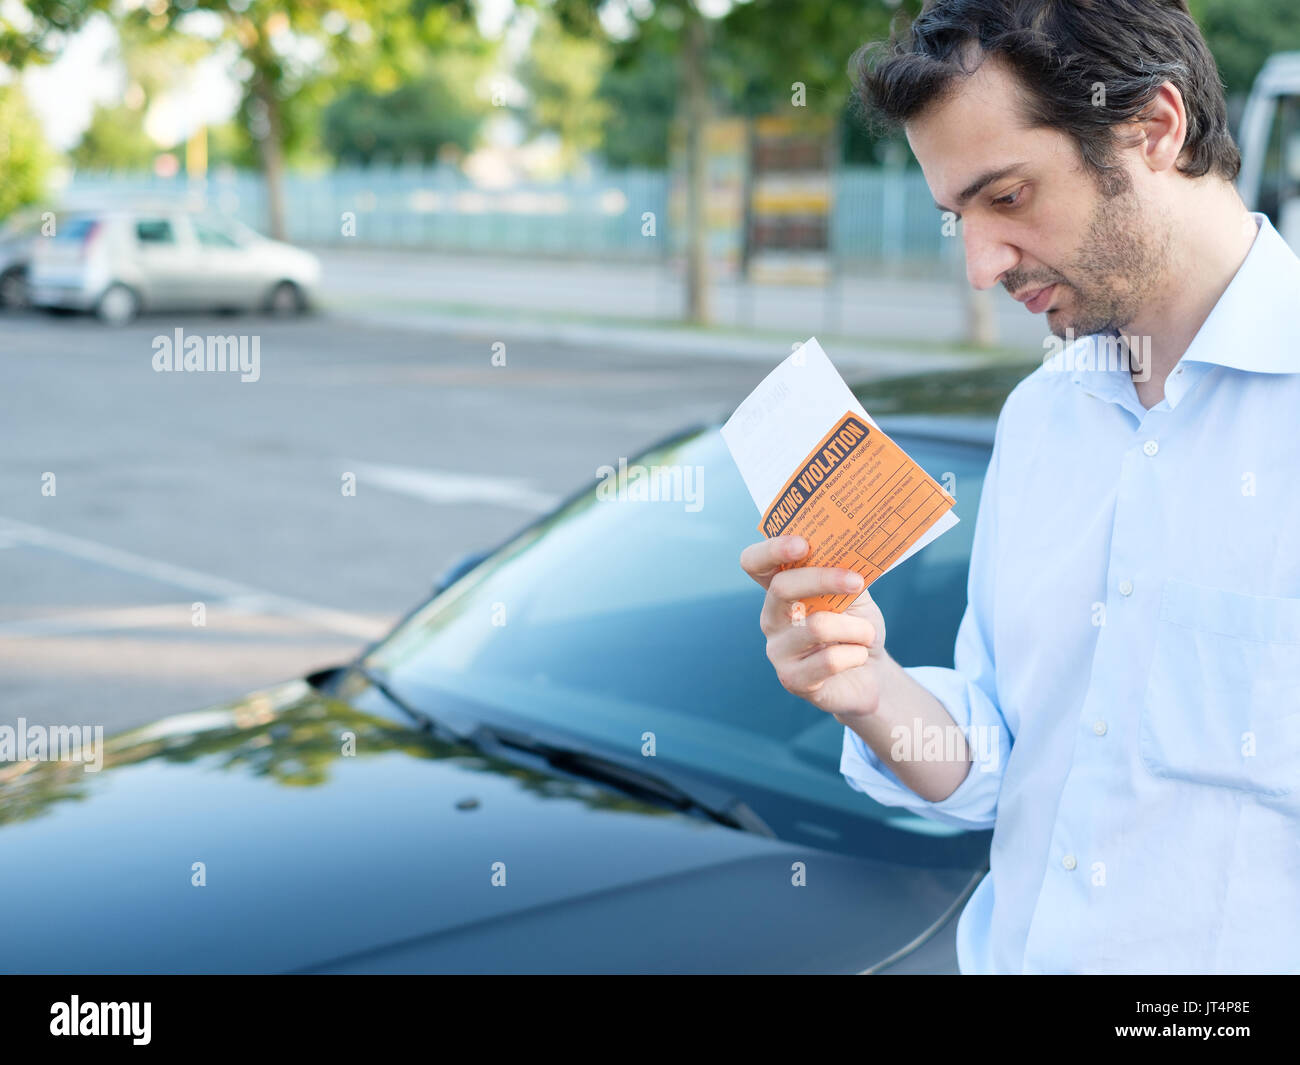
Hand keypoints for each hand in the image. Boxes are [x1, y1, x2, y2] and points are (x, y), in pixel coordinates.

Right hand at [739, 535, 887, 719]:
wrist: (871, 674)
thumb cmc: (858, 627)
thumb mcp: (855, 593)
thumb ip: (846, 569)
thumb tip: (852, 546)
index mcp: (780, 590)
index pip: (754, 562)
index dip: (771, 550)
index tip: (802, 544)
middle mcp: (771, 617)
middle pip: (782, 587)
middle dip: (824, 579)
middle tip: (857, 581)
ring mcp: (777, 650)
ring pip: (817, 626)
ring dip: (857, 628)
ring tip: (868, 634)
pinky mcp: (792, 679)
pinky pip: (829, 660)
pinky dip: (856, 654)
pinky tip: (859, 656)